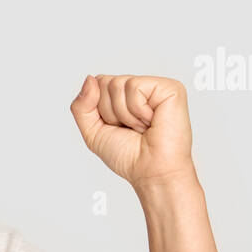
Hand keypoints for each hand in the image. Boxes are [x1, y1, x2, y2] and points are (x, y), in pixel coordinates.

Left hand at [69, 74, 194, 187]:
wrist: (150, 171)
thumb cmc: (128, 156)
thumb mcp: (92, 132)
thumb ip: (81, 106)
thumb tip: (90, 79)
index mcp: (123, 97)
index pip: (96, 84)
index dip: (99, 110)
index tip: (117, 127)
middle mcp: (139, 89)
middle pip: (104, 82)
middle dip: (110, 112)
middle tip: (131, 129)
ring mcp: (155, 86)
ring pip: (117, 84)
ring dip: (124, 114)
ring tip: (142, 126)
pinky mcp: (170, 88)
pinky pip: (135, 87)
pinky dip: (137, 110)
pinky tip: (151, 121)